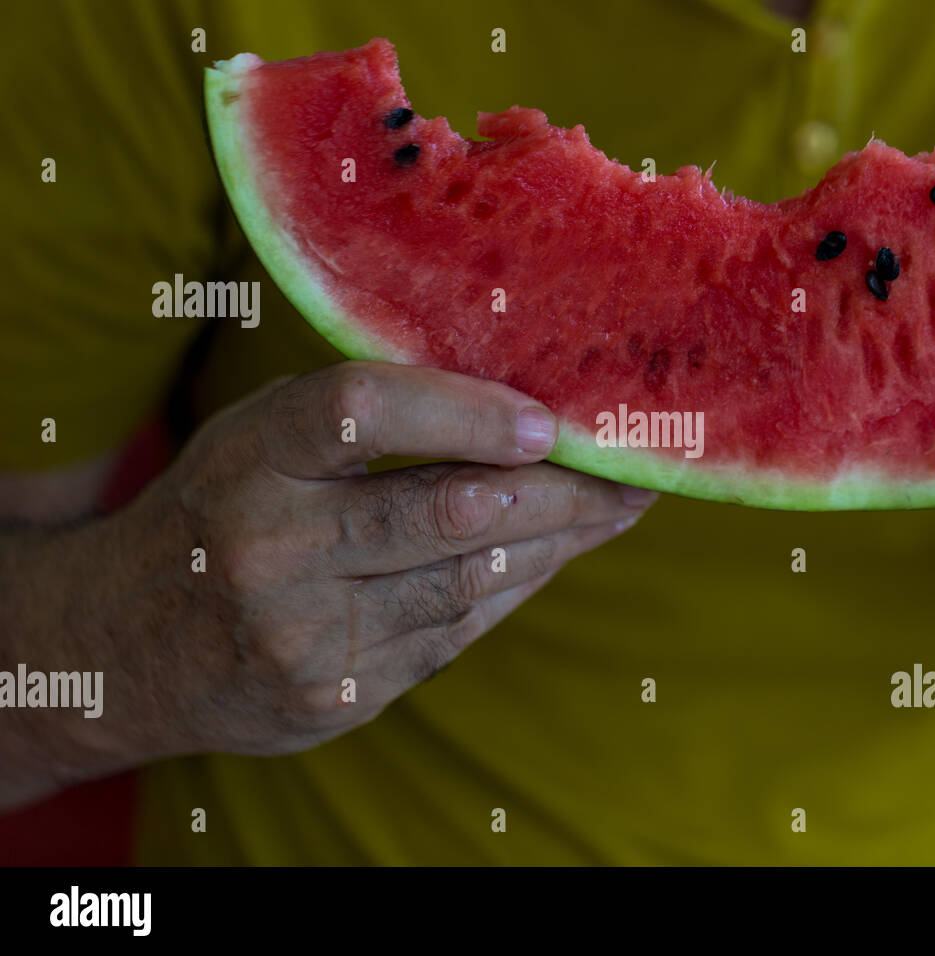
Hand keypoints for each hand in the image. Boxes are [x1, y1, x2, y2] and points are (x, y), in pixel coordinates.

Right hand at [37, 362, 654, 775]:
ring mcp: (304, 634)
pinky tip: (553, 556)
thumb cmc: (220, 511)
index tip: (547, 420)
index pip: (364, 411)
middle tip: (635, 471)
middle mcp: (272, 548)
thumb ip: (363, 418)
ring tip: (617, 509)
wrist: (121, 649)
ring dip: (559, 542)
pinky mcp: (336, 693)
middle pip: (446, 511)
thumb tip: (517, 399)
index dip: (464, 411)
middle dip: (560, 492)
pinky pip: (455, 634)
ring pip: (468, 581)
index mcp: (251, 458)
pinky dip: (514, 588)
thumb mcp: (259, 441)